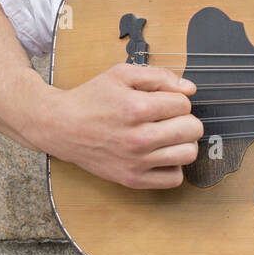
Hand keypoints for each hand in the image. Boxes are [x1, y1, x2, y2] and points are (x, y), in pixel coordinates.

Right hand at [45, 63, 203, 189]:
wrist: (61, 127)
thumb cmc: (92, 99)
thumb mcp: (121, 74)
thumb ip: (159, 76)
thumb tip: (189, 89)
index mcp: (136, 108)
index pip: (184, 104)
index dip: (177, 99)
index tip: (163, 101)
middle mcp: (138, 138)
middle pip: (192, 129)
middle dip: (185, 119)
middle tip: (170, 119)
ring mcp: (136, 162)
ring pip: (188, 154)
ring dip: (184, 143)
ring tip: (169, 136)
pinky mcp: (133, 180)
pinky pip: (174, 179)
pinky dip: (174, 166)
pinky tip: (162, 154)